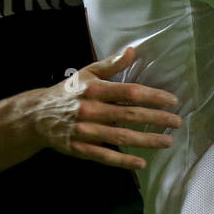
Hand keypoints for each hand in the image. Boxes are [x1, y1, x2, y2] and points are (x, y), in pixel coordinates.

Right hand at [32, 46, 181, 170]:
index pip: (129, 92)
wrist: (36, 116)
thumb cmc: (68, 92)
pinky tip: (141, 162)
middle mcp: (90, 110)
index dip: (153, 96)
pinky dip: (123, 161)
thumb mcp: (87, 73)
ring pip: (121, 137)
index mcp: (94, 89)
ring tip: (168, 141)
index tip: (173, 100)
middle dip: (156, 119)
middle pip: (129, 115)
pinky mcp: (79, 149)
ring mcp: (84, 131)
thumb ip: (111, 64)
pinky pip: (104, 156)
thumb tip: (133, 50)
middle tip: (177, 122)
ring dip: (146, 141)